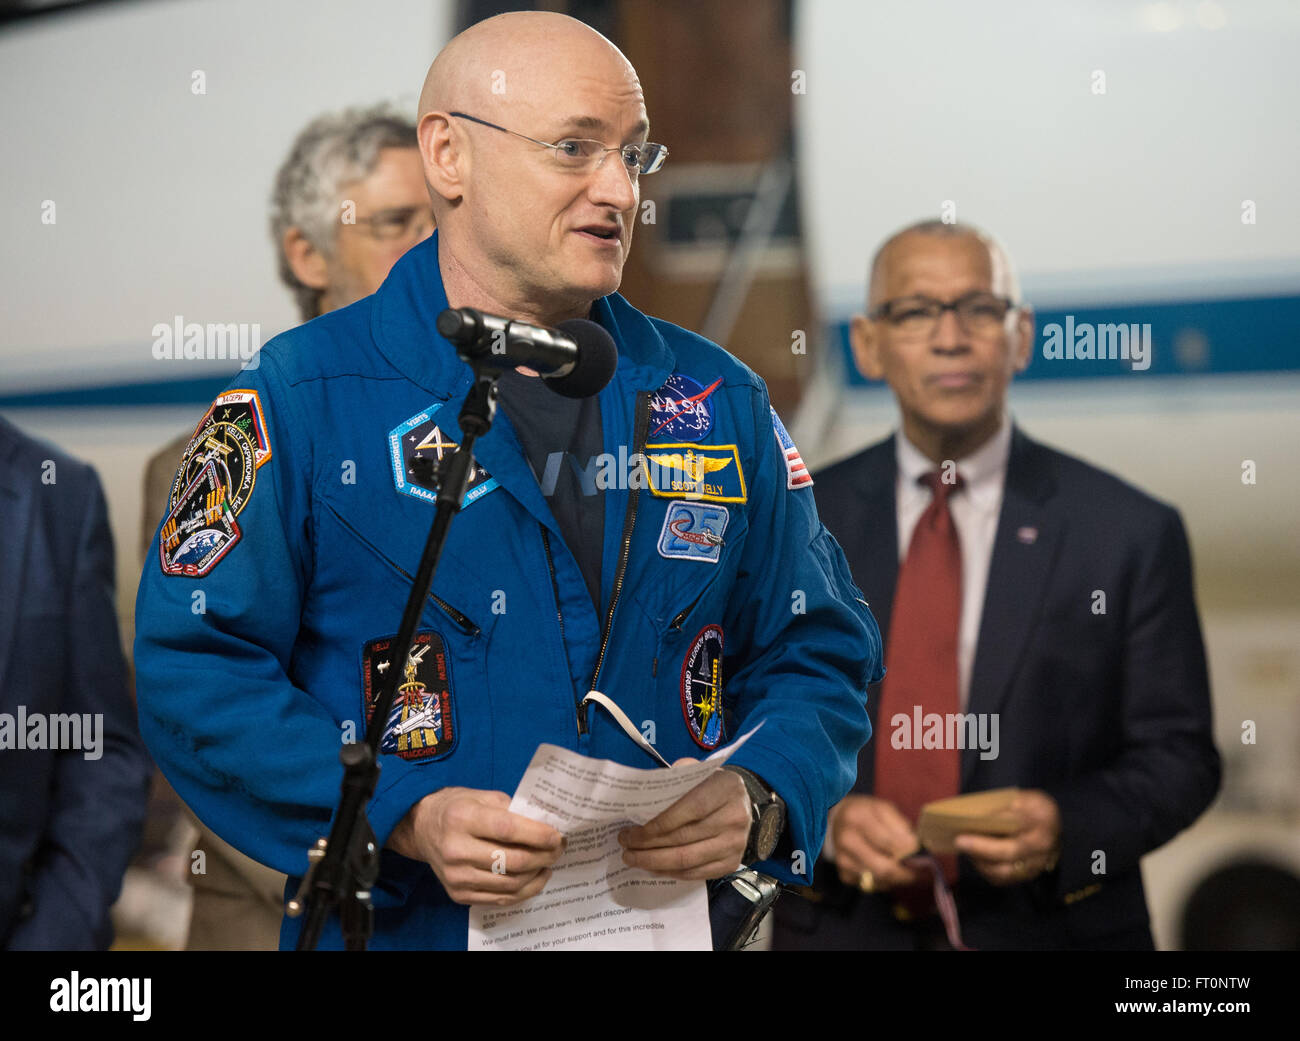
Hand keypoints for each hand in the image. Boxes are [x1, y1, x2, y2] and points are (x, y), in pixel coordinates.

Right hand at [387, 787, 564, 905]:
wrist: (421, 828)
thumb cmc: (456, 807)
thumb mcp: (482, 796)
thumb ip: (512, 809)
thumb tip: (546, 824)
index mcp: (462, 818)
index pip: (508, 830)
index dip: (538, 835)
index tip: (558, 835)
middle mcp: (456, 849)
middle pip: (512, 861)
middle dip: (543, 856)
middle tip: (558, 849)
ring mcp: (456, 876)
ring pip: (509, 884)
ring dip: (537, 875)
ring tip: (549, 862)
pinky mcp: (458, 894)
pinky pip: (499, 899)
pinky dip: (524, 891)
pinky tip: (535, 877)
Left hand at [618, 761, 749, 879]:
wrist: (742, 804)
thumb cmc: (710, 786)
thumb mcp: (696, 772)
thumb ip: (673, 780)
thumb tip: (638, 799)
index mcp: (726, 788)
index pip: (689, 809)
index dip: (658, 824)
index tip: (632, 831)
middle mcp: (735, 817)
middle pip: (684, 838)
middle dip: (648, 845)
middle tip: (625, 845)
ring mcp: (736, 844)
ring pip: (687, 860)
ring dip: (654, 862)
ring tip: (632, 858)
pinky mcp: (732, 863)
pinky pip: (695, 874)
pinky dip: (670, 872)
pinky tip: (652, 867)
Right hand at [828, 795, 922, 890]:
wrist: (839, 820)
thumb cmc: (868, 813)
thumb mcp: (885, 809)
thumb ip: (902, 827)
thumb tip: (918, 849)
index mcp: (857, 817)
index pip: (889, 842)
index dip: (910, 852)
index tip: (927, 857)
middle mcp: (846, 839)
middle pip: (884, 867)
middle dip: (909, 873)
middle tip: (927, 873)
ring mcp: (843, 860)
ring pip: (881, 880)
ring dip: (901, 878)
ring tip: (915, 873)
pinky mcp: (844, 874)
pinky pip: (874, 885)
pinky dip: (888, 882)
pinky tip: (894, 872)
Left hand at [953, 789, 1061, 885]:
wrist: (1053, 831)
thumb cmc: (1033, 810)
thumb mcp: (1025, 798)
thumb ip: (1007, 805)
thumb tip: (980, 817)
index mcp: (1042, 822)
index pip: (1018, 822)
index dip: (995, 821)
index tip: (971, 819)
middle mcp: (1041, 848)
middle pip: (1010, 851)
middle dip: (981, 847)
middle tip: (959, 840)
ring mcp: (1036, 866)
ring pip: (1004, 871)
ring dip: (980, 862)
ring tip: (963, 849)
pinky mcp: (1027, 877)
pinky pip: (1002, 879)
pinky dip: (985, 870)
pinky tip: (974, 858)